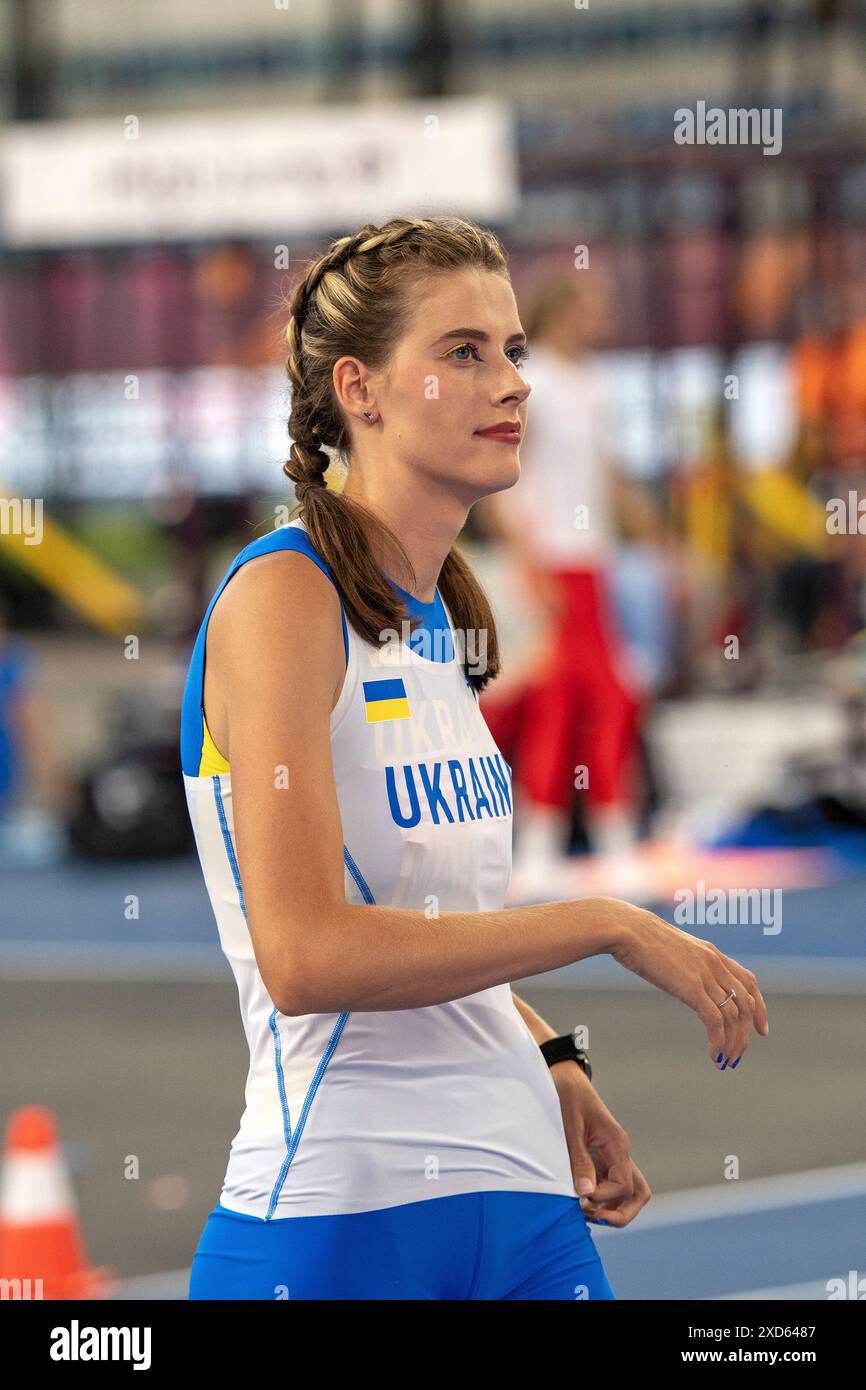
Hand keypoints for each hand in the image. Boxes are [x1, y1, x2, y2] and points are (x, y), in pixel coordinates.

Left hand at [552, 1064, 650, 1227]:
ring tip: (583, 1211)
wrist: (562, 1075)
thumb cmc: (565, 1095)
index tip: (581, 1196)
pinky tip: (579, 1200)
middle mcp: (619, 1152)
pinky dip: (600, 1198)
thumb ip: (579, 1159)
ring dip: (610, 1208)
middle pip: (637, 1193)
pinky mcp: (600, 1157)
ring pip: (626, 1192)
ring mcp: (611, 1156)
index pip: (624, 1185)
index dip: (605, 1197)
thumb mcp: (570, 1127)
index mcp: (617, 1144)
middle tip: (593, 1217)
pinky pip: (609, 1184)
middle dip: (620, 1213)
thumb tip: (585, 1193)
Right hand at [606, 900, 769, 1069]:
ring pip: (734, 1017)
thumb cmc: (639, 937)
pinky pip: (715, 1021)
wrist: (627, 929)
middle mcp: (715, 964)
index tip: (761, 1030)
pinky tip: (714, 1055)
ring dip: (733, 1044)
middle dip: (746, 1034)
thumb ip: (683, 962)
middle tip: (737, 1056)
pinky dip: (719, 1042)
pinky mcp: (692, 988)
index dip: (760, 1008)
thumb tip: (679, 975)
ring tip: (724, 1062)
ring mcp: (705, 975)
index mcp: (712, 953)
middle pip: (747, 1004)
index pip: (748, 982)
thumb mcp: (670, 949)